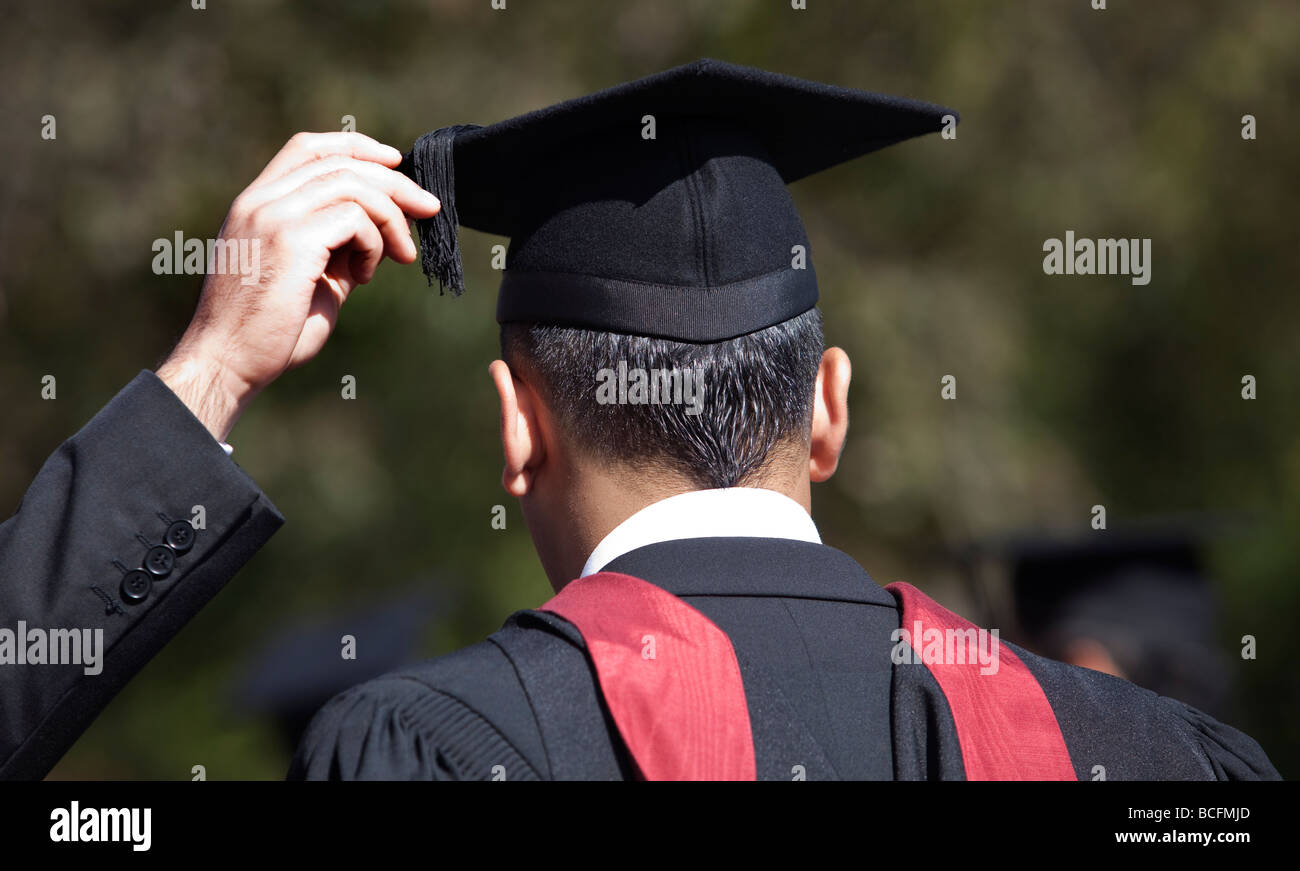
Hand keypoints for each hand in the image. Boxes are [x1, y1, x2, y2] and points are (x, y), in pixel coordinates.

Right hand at [156, 131, 439, 440]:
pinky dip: (375, 243)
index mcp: (258, 204)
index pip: (309, 148)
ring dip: (392, 217)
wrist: (227, 363)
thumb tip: (389, 229)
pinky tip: (365, 277)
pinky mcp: (291, 240)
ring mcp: (272, 216)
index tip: (395, 163)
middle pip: (342, 163)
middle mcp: (261, 201)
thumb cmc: (269, 331)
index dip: (357, 147)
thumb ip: (341, 247)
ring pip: (354, 184)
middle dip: (396, 183)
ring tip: (400, 255)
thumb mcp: (314, 278)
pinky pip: (354, 218)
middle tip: (429, 210)